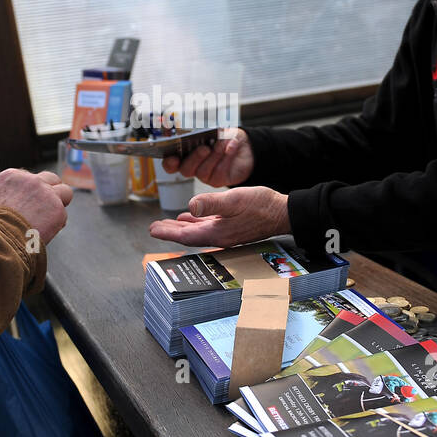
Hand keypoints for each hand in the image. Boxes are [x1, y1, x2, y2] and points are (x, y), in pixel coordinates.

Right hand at [0, 168, 72, 244]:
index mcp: (10, 176)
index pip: (31, 178)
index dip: (32, 194)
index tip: (24, 209)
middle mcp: (29, 179)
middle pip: (52, 178)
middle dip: (50, 193)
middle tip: (41, 213)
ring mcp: (45, 191)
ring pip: (65, 192)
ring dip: (58, 206)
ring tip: (44, 223)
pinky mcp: (57, 207)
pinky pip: (63, 214)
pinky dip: (57, 224)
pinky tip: (43, 233)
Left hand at [148, 186, 289, 246]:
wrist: (284, 212)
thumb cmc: (262, 205)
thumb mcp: (235, 199)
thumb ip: (212, 204)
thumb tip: (190, 206)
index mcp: (217, 233)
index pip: (186, 236)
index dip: (168, 233)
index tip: (152, 230)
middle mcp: (220, 236)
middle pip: (189, 236)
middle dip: (170, 232)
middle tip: (154, 228)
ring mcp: (226, 233)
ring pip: (197, 231)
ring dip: (181, 227)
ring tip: (167, 223)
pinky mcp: (232, 227)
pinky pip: (208, 226)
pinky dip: (196, 222)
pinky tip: (191, 216)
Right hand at [160, 127, 252, 186]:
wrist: (245, 147)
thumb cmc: (225, 136)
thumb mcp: (216, 128)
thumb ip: (206, 131)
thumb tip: (202, 131)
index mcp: (186, 154)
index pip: (171, 164)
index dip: (169, 163)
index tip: (173, 158)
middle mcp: (193, 167)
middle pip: (185, 170)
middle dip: (195, 158)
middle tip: (205, 148)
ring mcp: (205, 176)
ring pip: (203, 172)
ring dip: (213, 156)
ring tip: (222, 143)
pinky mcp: (218, 180)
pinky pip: (219, 173)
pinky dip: (226, 157)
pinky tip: (231, 146)